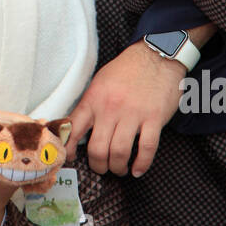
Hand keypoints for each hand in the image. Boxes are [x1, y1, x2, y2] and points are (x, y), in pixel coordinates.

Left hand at [67, 40, 185, 176]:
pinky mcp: (154, 118)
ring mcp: (133, 114)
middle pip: (97, 149)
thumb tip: (77, 129)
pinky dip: (142, 164)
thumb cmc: (127, 70)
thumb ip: (90, 105)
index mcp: (93, 99)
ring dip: (118, 167)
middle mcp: (110, 108)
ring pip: (119, 153)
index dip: (68, 149)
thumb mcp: (100, 82)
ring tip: (120, 169)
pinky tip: (138, 169)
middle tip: (102, 168)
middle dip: (98, 165)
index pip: (73, 129)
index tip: (70, 159)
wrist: (156, 55)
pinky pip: (146, 149)